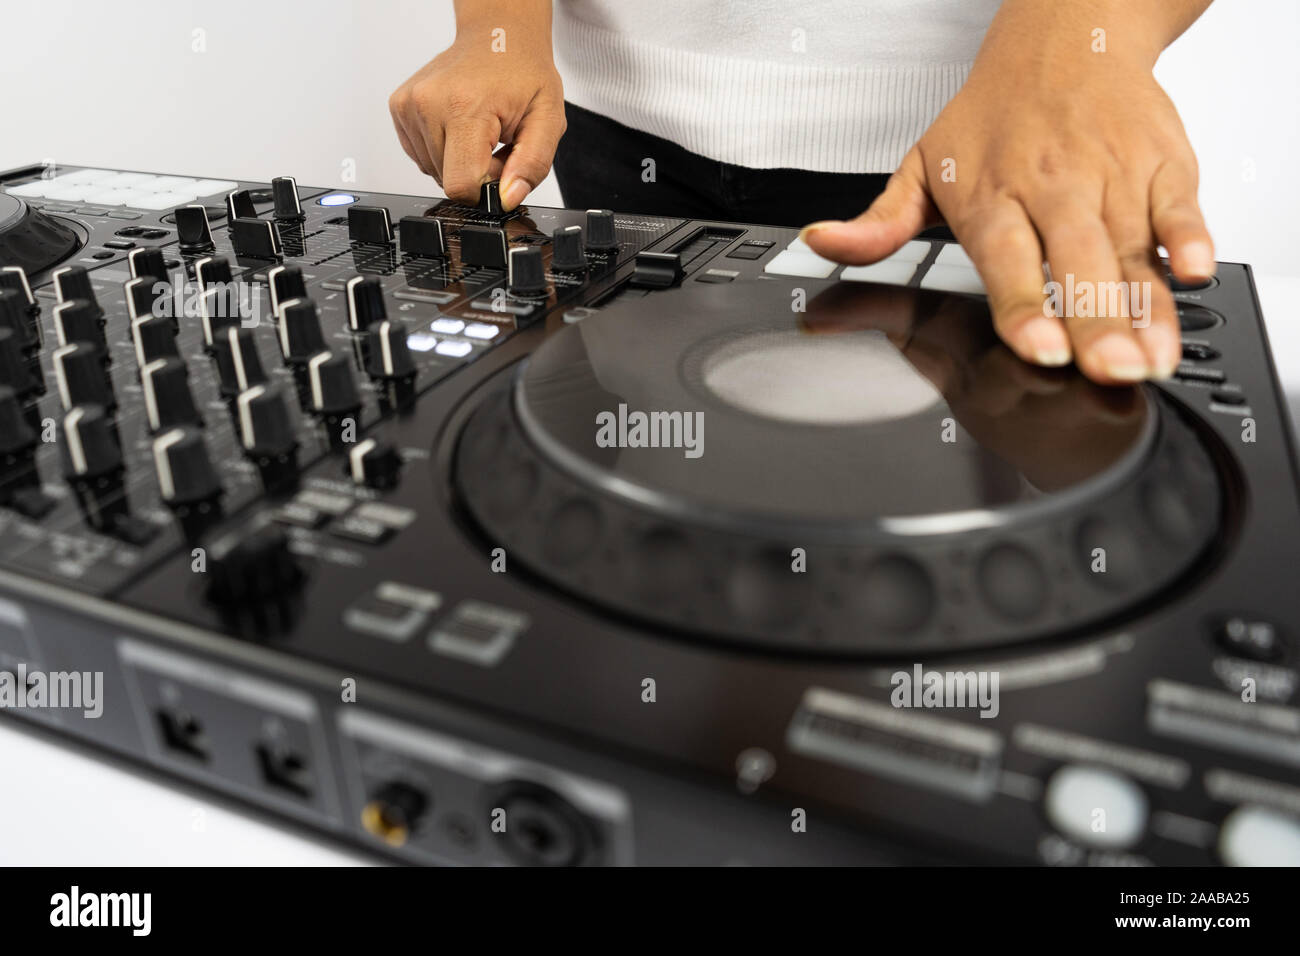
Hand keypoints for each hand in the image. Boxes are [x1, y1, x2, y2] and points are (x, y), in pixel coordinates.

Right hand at [389, 30, 564, 208]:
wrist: (498, 36)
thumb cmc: (522, 73)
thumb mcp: (547, 119)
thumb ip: (532, 164)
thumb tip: (507, 198)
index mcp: (464, 106)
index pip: (461, 185)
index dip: (487, 188)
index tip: (502, 165)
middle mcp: (429, 104)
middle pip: (448, 181)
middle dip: (476, 173)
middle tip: (496, 142)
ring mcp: (409, 105)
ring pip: (433, 171)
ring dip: (460, 162)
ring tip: (480, 132)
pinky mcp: (400, 108)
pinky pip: (422, 156)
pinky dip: (444, 151)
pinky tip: (460, 127)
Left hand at [802, 16, 1212, 384]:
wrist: (1065, 33)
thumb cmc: (993, 115)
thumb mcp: (922, 165)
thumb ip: (879, 222)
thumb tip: (823, 243)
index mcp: (991, 195)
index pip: (1007, 261)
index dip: (1025, 308)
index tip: (1041, 349)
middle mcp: (1052, 186)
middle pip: (1076, 264)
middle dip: (1095, 323)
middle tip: (1109, 372)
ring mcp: (1110, 174)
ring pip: (1131, 249)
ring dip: (1145, 306)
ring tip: (1152, 356)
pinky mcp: (1160, 160)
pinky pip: (1180, 204)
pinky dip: (1190, 237)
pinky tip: (1193, 274)